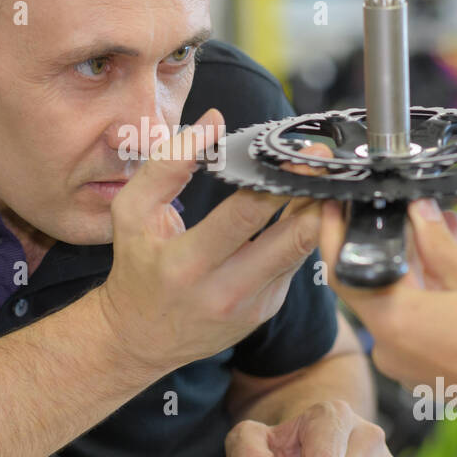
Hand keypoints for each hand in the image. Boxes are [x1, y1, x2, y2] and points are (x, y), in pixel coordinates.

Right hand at [96, 108, 324, 374]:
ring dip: (317, 212)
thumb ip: (167, 163)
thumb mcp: (132, 212)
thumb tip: (213, 121)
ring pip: (302, 251)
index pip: (244, 216)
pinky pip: (293, 264)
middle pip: (290, 239)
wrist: (141, 335)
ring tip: (321, 180)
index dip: (277, 182)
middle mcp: (224, 290)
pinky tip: (302, 209)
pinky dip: (300, 234)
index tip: (297, 155)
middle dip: (313, 194)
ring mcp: (251, 305)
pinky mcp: (265, 309)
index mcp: (187, 263)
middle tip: (323, 162)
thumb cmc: (137, 265)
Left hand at [318, 197, 456, 393]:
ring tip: (452, 237)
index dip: (334, 235)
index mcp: (391, 321)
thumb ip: (437, 241)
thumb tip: (419, 212)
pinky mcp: (423, 371)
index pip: (342, 271)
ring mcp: (405, 364)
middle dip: (398, 246)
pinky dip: (428, 297)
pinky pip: (414, 325)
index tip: (333, 209)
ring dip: (420, 269)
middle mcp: (389, 347)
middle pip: (375, 284)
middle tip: (418, 214)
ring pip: (399, 303)